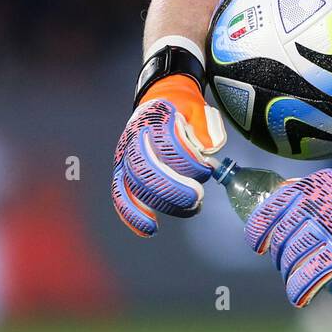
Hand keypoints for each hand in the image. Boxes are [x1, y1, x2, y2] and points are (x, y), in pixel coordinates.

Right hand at [111, 74, 225, 235]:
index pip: (167, 145)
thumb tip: (211, 147)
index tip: (206, 168)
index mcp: (154, 120)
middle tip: (197, 198)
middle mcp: (134, 140)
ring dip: (162, 204)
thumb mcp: (198, 109)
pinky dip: (132, 215)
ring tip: (191, 208)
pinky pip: (121, 195)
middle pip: (147, 170)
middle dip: (173, 189)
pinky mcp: (122, 171)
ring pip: (135, 187)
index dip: (187, 161)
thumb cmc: (181, 109)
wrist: (159, 101)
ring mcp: (125, 156)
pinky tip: (149, 230)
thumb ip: (205, 127)